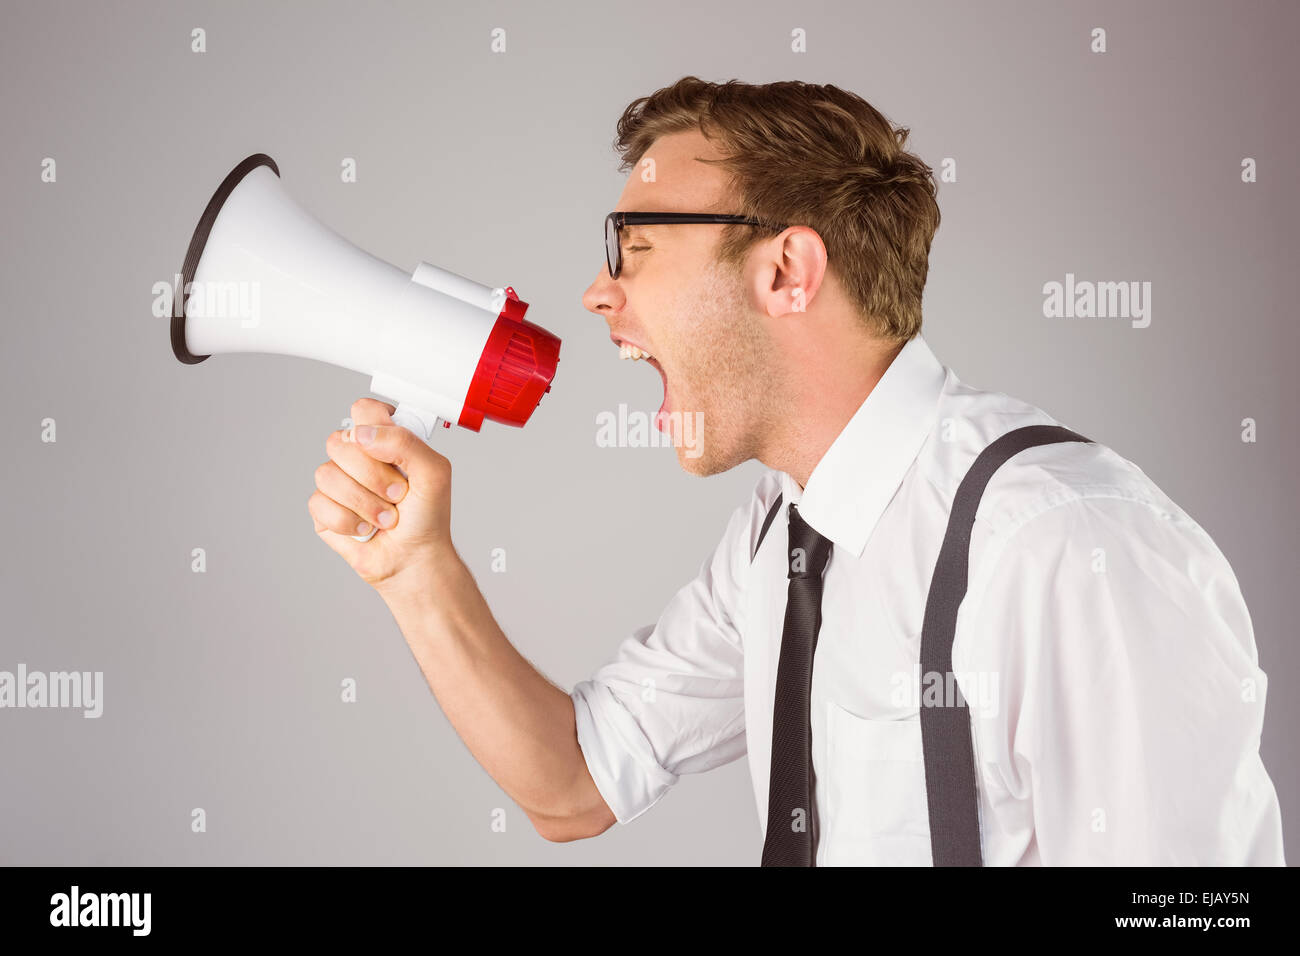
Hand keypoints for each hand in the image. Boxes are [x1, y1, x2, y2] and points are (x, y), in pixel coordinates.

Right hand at [309, 397, 454, 592]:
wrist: (414, 558)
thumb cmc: (427, 516)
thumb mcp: (434, 473)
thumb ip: (406, 442)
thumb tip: (363, 434)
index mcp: (384, 440)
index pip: (363, 410)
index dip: (374, 427)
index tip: (391, 451)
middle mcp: (357, 457)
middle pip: (339, 441)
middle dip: (374, 476)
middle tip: (398, 495)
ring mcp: (338, 482)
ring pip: (326, 474)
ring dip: (364, 503)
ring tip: (386, 517)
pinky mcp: (323, 509)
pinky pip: (319, 504)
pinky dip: (348, 522)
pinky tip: (365, 529)